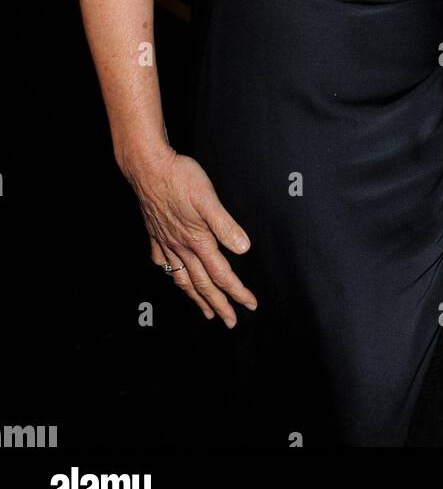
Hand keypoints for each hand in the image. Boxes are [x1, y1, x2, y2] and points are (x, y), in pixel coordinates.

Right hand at [121, 144, 257, 326]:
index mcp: (197, 240)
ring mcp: (166, 242)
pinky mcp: (155, 234)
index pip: (221, 273)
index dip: (237, 291)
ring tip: (205, 311)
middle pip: (202, 284)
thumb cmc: (180, 178)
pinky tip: (173, 278)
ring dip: (196, 297)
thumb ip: (226, 225)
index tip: (249, 304)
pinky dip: (170, 275)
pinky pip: (162, 263)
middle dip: (219, 305)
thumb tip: (243, 248)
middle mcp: (181, 246)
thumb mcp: (209, 199)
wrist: (148, 167)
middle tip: (230, 322)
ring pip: (182, 279)